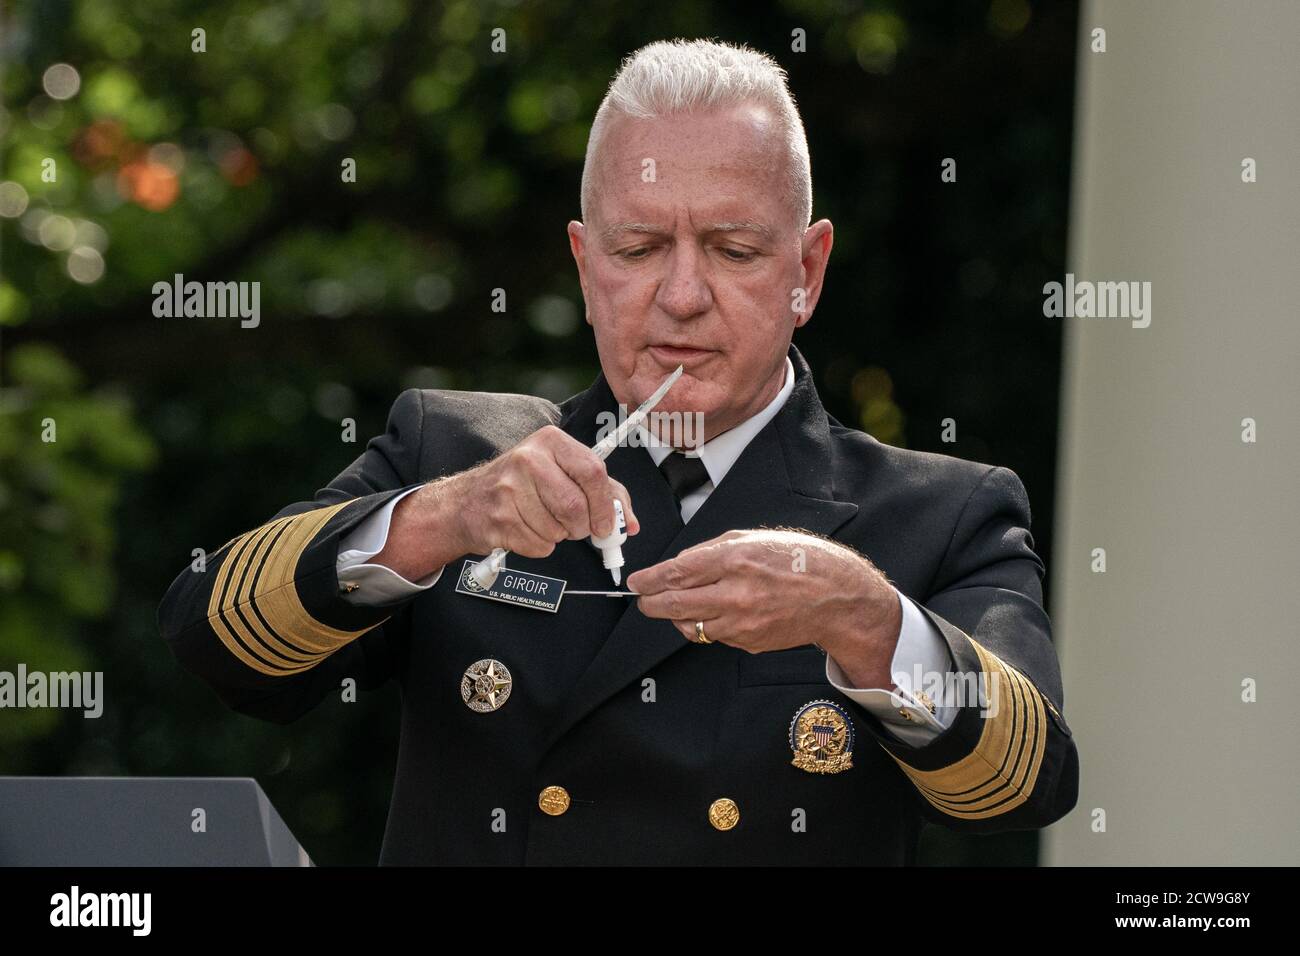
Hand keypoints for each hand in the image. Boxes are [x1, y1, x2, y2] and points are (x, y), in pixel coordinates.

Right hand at [443, 425, 639, 558]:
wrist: (467, 501)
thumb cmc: (521, 484)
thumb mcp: (561, 471)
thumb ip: (602, 492)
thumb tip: (629, 523)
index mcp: (551, 441)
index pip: (593, 472)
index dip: (606, 505)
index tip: (607, 524)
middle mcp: (528, 459)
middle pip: (575, 506)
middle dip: (582, 526)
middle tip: (577, 528)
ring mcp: (509, 488)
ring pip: (557, 529)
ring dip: (559, 536)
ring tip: (545, 521)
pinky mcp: (498, 517)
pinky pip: (538, 545)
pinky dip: (540, 546)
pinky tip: (528, 529)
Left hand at [625, 528, 901, 685]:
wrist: (835, 596)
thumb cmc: (797, 560)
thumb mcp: (753, 538)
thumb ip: (712, 551)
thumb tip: (679, 565)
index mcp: (735, 560)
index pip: (677, 573)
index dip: (649, 579)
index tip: (637, 582)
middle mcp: (736, 593)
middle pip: (674, 605)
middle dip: (650, 603)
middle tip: (643, 600)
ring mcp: (742, 622)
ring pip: (689, 625)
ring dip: (677, 616)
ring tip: (683, 604)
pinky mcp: (747, 642)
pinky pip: (714, 635)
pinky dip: (708, 624)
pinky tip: (720, 611)